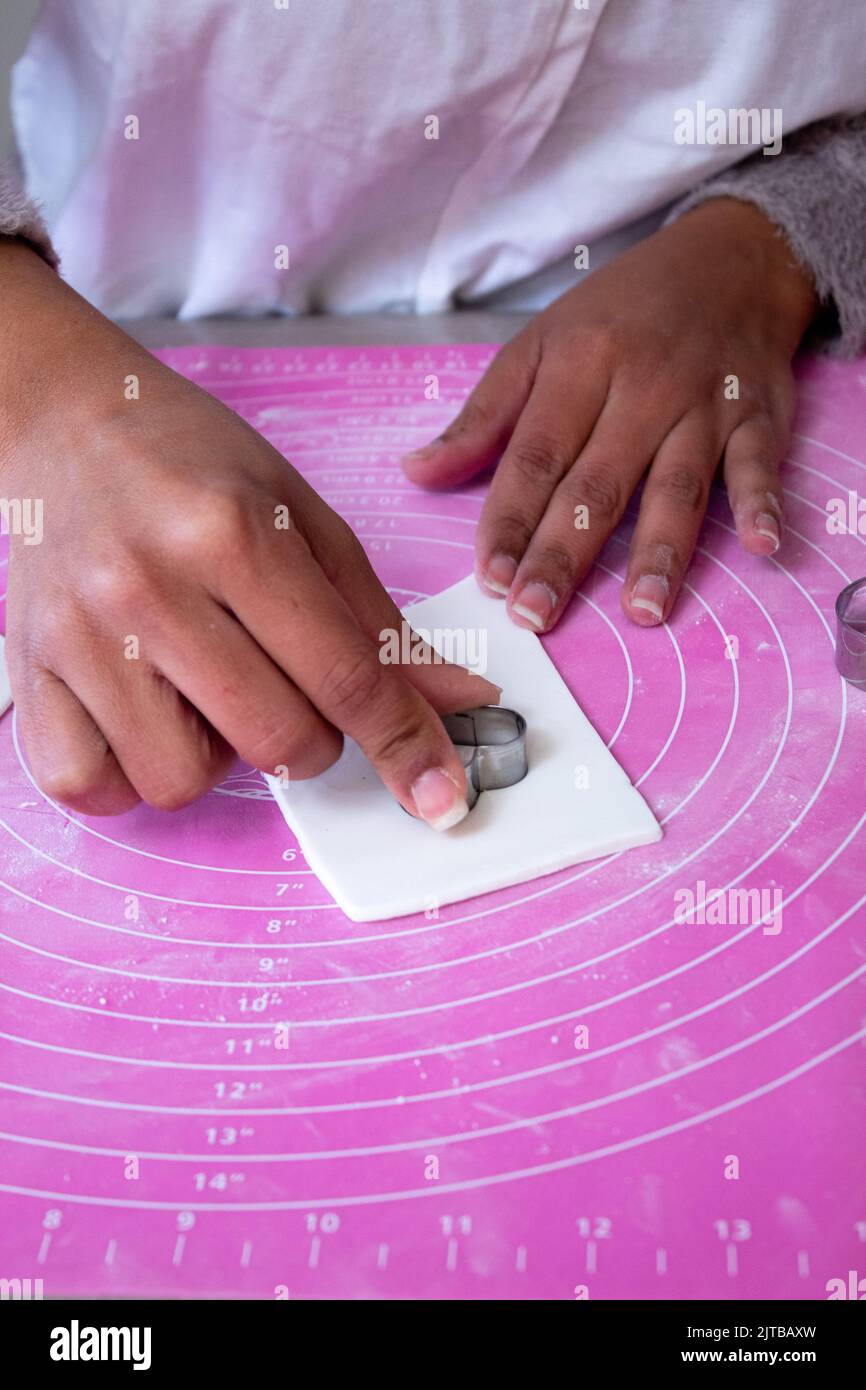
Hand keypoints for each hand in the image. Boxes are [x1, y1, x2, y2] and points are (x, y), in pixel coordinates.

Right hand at [0, 240, 496, 823]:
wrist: (64, 423)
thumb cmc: (191, 464)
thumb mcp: (300, 516)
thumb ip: (377, 618)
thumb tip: (458, 700)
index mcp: (232, 537)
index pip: (345, 677)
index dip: (405, 744)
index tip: (440, 794)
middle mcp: (149, 590)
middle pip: (275, 742)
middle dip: (313, 739)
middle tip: (289, 684)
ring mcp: (78, 637)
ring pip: (182, 780)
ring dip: (218, 757)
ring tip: (205, 690)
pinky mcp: (29, 672)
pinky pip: (88, 784)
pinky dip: (127, 774)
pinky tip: (145, 719)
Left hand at [401, 198, 816, 629]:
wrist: (727, 259)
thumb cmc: (620, 313)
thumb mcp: (539, 344)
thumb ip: (483, 418)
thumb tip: (416, 472)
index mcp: (576, 365)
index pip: (535, 457)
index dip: (509, 520)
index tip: (489, 578)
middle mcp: (640, 388)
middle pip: (596, 485)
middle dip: (563, 554)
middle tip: (535, 615)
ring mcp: (702, 406)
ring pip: (676, 486)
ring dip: (658, 550)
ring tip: (640, 611)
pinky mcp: (757, 417)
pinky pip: (758, 465)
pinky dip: (763, 502)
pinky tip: (760, 545)